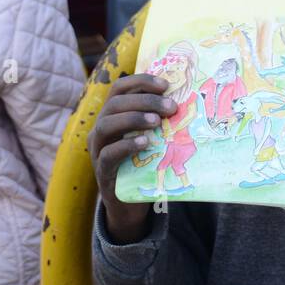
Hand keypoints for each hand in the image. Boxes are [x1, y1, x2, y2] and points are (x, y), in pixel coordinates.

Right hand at [88, 73, 175, 243]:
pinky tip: (145, 143)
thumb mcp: (149, 138)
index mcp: (111, 115)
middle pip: (115, 103)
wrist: (128, 203)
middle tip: (171, 106)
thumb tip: (187, 102)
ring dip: (133, 118)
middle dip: (144, 101)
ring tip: (157, 121)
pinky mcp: (101, 170)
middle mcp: (100, 129)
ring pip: (106, 125)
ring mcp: (97, 150)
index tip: (165, 85)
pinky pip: (109, 154)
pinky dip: (126, 146)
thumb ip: (158, 120)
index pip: (119, 88)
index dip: (141, 81)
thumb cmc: (142, 165)